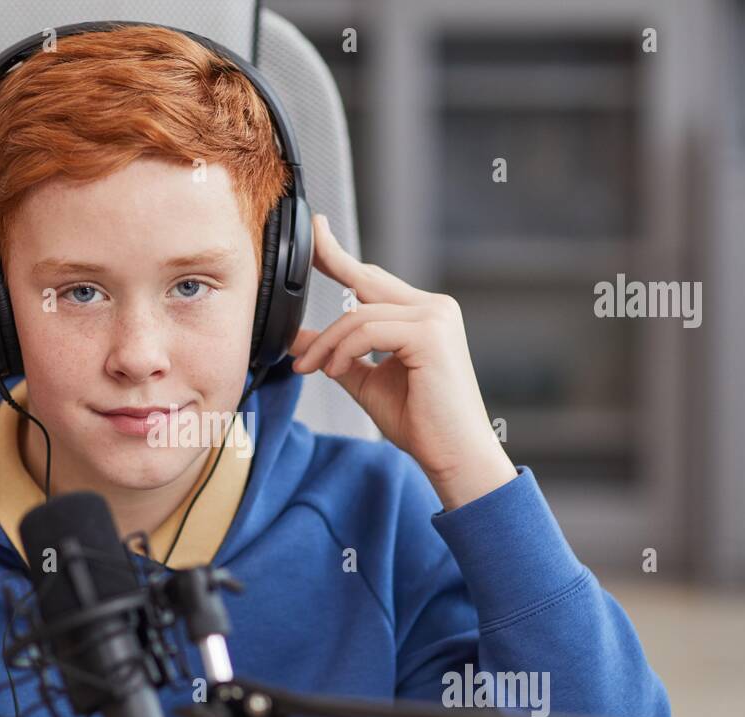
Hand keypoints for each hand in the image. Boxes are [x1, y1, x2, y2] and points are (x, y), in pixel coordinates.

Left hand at [289, 214, 516, 510]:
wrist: (454, 456)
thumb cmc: (421, 424)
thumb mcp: (366, 382)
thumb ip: (337, 355)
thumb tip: (299, 340)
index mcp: (423, 314)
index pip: (372, 277)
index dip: (340, 254)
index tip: (315, 232)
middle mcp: (433, 307)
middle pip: (364, 281)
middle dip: (325, 272)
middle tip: (290, 268)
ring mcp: (435, 317)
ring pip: (358, 313)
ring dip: (325, 342)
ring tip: (310, 368)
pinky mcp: (430, 334)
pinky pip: (367, 330)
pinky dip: (342, 350)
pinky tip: (332, 371)